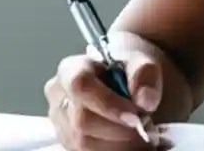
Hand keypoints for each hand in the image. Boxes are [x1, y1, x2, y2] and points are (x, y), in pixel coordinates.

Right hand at [45, 48, 162, 149]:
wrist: (128, 83)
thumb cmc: (129, 70)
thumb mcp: (143, 61)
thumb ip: (145, 74)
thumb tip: (145, 100)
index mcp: (71, 70)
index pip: (81, 85)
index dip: (108, 103)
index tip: (135, 115)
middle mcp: (59, 98)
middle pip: (82, 121)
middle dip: (118, 129)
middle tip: (145, 126)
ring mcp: (61, 124)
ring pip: (85, 143)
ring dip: (120, 144)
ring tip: (141, 134)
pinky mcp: (69, 143)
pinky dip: (116, 150)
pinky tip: (131, 142)